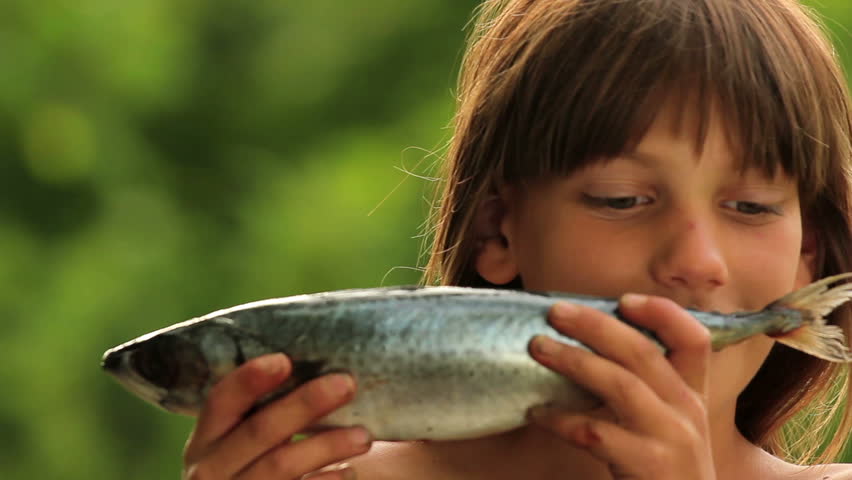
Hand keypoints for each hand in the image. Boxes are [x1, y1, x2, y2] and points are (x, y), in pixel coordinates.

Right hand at [182, 354, 370, 479]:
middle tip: (346, 384)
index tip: (283, 360)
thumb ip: (263, 411)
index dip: (248, 380)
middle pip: (259, 430)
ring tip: (363, 435)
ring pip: (282, 465)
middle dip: (304, 404)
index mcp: (207, 439)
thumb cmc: (252, 464)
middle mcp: (211, 469)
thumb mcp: (239, 441)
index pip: (221, 401)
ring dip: (326, 445)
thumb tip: (315, 364)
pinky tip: (348, 471)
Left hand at [528, 295, 715, 479]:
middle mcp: (687, 411)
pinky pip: (597, 433)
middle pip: (644, 352)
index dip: (662, 313)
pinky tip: (536, 412)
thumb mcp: (667, 425)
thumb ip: (645, 390)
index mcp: (691, 396)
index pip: (693, 340)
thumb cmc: (662, 470)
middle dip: (596, 325)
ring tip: (537, 347)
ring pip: (621, 385)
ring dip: (574, 361)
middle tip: (555, 312)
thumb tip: (587, 347)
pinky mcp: (650, 465)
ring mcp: (672, 439)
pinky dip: (562, 419)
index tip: (622, 300)